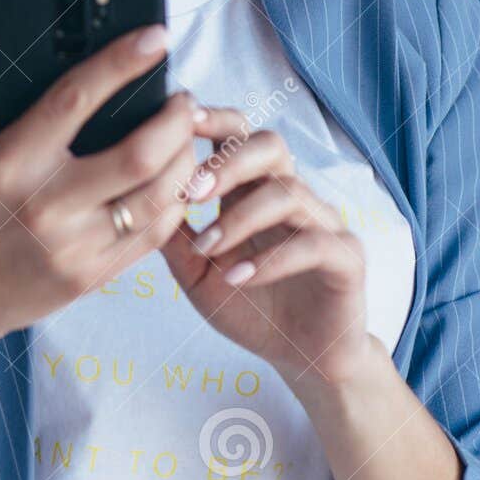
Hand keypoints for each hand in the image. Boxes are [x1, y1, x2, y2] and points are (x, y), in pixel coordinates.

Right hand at [0, 24, 200, 347]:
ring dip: (185, 160)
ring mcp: (74, 246)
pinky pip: (152, 236)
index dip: (121, 64)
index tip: (155, 38)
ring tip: (187, 136)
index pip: (75, 100)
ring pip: (157, 197)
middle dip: (175, 119)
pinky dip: (175, 203)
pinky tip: (176, 180)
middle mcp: (46, 204)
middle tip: (184, 98)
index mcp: (11, 163)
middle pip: (138, 154)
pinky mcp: (91, 276)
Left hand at [160, 108, 371, 393]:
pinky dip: (270, 259)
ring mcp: (324, 224)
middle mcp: (293, 197)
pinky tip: (238, 277)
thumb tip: (133, 200)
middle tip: (192, 190)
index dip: (214, 120)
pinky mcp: (346, 259)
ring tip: (208, 248)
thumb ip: (173, 238)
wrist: (302, 359)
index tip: (180, 123)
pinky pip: (314, 243)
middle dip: (228, 161)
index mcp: (254, 191)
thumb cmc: (249, 308)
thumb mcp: (197, 274)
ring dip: (240, 218)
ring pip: (288, 193)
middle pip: (270, 146)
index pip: (240, 134)